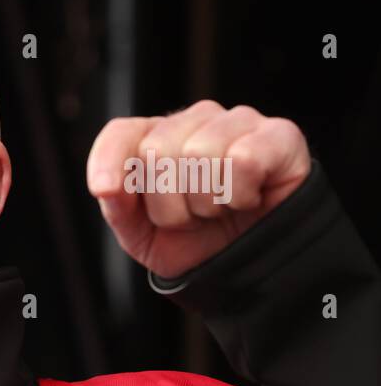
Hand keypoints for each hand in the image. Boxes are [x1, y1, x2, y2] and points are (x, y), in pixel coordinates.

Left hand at [86, 100, 311, 279]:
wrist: (249, 265)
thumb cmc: (194, 241)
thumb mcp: (142, 235)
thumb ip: (118, 208)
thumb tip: (107, 186)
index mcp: (155, 138)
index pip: (121, 133)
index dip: (108, 161)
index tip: (106, 190)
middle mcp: (194, 121)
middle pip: (156, 151)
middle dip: (168, 203)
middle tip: (191, 216)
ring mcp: (237, 121)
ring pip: (199, 153)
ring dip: (206, 201)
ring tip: (219, 209)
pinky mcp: (279, 134)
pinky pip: (244, 159)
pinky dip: (240, 194)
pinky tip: (248, 199)